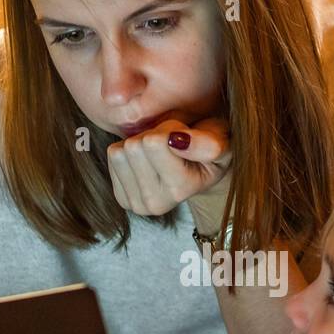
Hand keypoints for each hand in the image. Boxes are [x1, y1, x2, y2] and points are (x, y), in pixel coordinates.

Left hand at [106, 114, 232, 217]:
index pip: (154, 142)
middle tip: (170, 145)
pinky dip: (128, 152)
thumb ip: (206, 144)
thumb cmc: (210, 148)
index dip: (169, 128)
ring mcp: (137, 205)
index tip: (184, 138)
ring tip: (160, 152)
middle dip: (152, 136)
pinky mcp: (122, 199)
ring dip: (138, 143)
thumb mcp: (220, 141)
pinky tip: (148, 161)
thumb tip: (178, 141)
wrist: (199, 170)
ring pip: (119, 153)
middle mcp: (156, 204)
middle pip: (133, 147)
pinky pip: (112, 158)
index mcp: (180, 190)